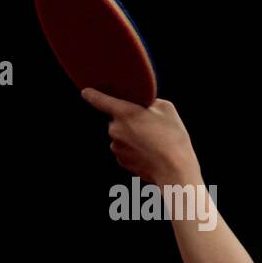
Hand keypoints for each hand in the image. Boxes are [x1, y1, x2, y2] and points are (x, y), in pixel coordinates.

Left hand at [80, 89, 200, 185]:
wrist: (175, 170)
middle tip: (151, 127)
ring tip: (155, 143)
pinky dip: (136, 151)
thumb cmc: (172, 139)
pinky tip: (152, 154)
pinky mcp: (122, 161)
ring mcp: (117, 147)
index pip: (98, 99)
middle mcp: (115, 129)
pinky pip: (126, 151)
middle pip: (118, 120)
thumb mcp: (167, 109)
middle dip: (131, 121)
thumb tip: (146, 106)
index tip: (86, 92)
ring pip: (122, 136)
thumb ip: (150, 103)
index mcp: (123, 112)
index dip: (92, 93)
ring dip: (134, 137)